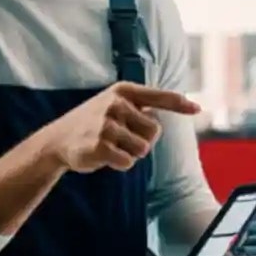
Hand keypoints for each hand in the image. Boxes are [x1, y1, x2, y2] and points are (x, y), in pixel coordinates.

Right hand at [40, 82, 199, 173]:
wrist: (57, 140)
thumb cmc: (93, 122)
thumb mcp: (115, 104)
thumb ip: (142, 105)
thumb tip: (182, 104)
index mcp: (123, 91)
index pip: (159, 96)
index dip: (180, 104)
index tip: (197, 109)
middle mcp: (116, 104)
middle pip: (155, 131)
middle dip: (143, 140)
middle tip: (121, 138)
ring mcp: (107, 124)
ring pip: (143, 149)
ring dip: (132, 153)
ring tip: (112, 146)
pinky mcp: (100, 146)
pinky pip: (128, 162)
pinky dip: (120, 164)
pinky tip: (104, 156)